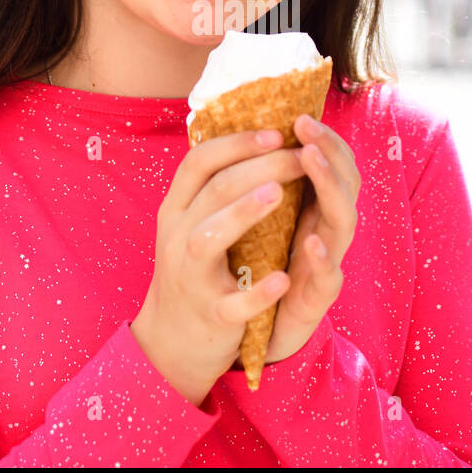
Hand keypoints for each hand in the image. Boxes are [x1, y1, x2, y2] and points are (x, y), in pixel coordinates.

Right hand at [133, 129, 306, 405]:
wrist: (171, 339)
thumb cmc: (194, 269)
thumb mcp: (190, 223)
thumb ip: (213, 188)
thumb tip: (255, 137)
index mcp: (176, 210)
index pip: (199, 162)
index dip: (236, 143)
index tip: (276, 133)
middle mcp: (177, 238)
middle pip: (214, 190)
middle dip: (260, 167)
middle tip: (299, 156)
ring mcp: (191, 278)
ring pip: (208, 238)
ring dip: (243, 213)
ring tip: (279, 195)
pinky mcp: (211, 316)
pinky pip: (232, 304)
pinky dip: (258, 292)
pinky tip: (283, 279)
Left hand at [260, 113, 358, 365]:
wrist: (262, 334)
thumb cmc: (267, 270)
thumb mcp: (270, 223)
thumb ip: (272, 185)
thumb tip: (253, 135)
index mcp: (315, 211)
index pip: (332, 163)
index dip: (322, 137)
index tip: (299, 113)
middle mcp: (329, 231)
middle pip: (345, 183)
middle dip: (328, 150)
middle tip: (306, 125)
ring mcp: (328, 264)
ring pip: (343, 222)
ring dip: (329, 188)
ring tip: (310, 160)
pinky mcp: (318, 300)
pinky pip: (328, 279)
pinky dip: (322, 260)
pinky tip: (311, 244)